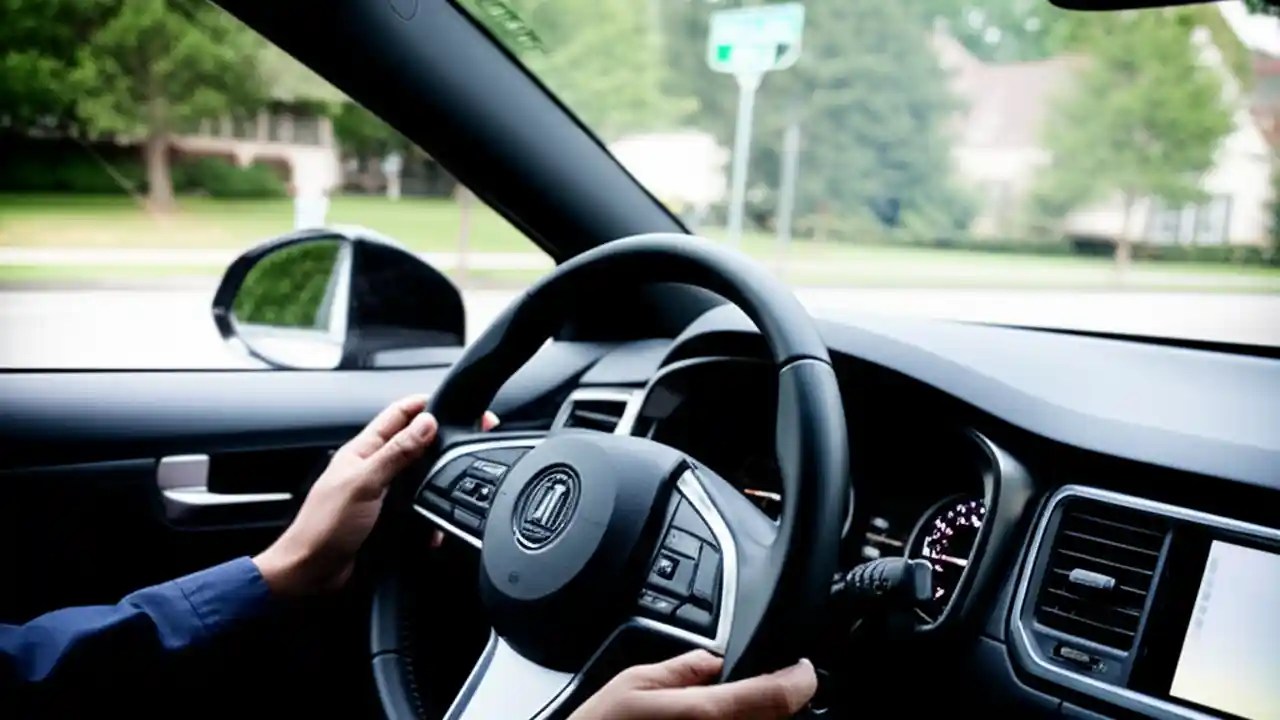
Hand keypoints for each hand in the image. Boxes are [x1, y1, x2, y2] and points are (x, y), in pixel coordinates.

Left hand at [254, 395, 497, 595]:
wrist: (311, 570)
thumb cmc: (323, 526)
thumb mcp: (364, 482)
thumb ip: (397, 452)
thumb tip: (427, 423)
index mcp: (364, 450)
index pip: (399, 414)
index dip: (424, 404)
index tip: (452, 402)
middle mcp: (374, 467)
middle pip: (413, 441)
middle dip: (438, 436)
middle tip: (466, 435)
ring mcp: (382, 492)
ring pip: (419, 473)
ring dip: (436, 473)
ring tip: (456, 469)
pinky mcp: (389, 517)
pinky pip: (418, 503)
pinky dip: (431, 506)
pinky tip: (439, 512)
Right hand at [569, 650, 815, 719]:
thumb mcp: (633, 684)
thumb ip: (682, 668)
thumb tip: (713, 660)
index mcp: (706, 715)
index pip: (780, 696)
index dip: (799, 679)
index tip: (801, 670)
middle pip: (774, 719)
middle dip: (769, 702)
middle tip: (747, 691)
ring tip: (713, 714)